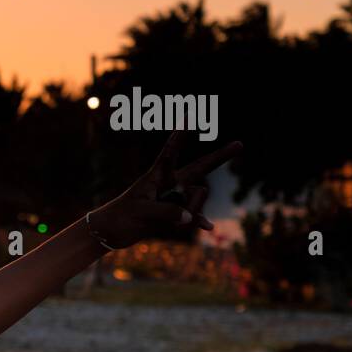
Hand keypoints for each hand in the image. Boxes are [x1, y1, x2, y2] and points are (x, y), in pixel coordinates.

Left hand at [86, 129, 242, 250]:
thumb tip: (190, 218)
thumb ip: (166, 213)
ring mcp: (175, 199)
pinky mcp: (175, 215)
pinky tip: (207, 228)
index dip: (180, 136)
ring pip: (196, 202)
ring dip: (186, 214)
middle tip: (241, 144)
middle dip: (220, 157)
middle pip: (200, 168)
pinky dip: (198, 222)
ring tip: (163, 222)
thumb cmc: (120, 218)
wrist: (110, 233)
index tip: (188, 117)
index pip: (171, 152)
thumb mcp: (141, 213)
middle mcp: (170, 185)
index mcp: (157, 176)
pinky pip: (194, 217)